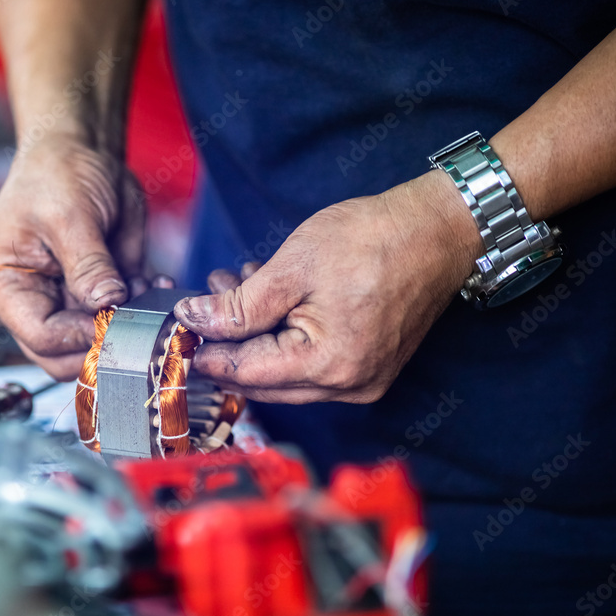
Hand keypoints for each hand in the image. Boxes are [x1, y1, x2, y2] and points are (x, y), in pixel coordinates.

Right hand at [0, 135, 145, 379]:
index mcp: (4, 285)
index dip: (79, 336)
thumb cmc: (56, 174)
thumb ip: (88, 265)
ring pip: (95, 344)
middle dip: (103, 340)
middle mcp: (32, 301)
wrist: (81, 151)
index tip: (114, 319)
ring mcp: (65, 303)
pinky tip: (153, 283)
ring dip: (127, 326)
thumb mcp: (70, 215)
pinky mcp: (96, 296)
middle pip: (62, 355)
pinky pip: (120, 322)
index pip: (40, 336)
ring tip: (145, 289)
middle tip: (137, 316)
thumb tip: (107, 304)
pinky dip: (142, 310)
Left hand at [173, 170, 483, 403]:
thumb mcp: (291, 268)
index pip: (246, 373)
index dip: (206, 353)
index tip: (177, 333)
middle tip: (201, 304)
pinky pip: (310, 363)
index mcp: (329, 366)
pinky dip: (282, 336)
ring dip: (252, 336)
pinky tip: (266, 298)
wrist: (438, 229)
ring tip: (232, 286)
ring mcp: (362, 380)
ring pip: (284, 372)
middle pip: (264, 380)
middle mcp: (348, 386)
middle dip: (227, 343)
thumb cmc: (372, 240)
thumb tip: (193, 320)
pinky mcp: (368, 366)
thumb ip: (237, 306)